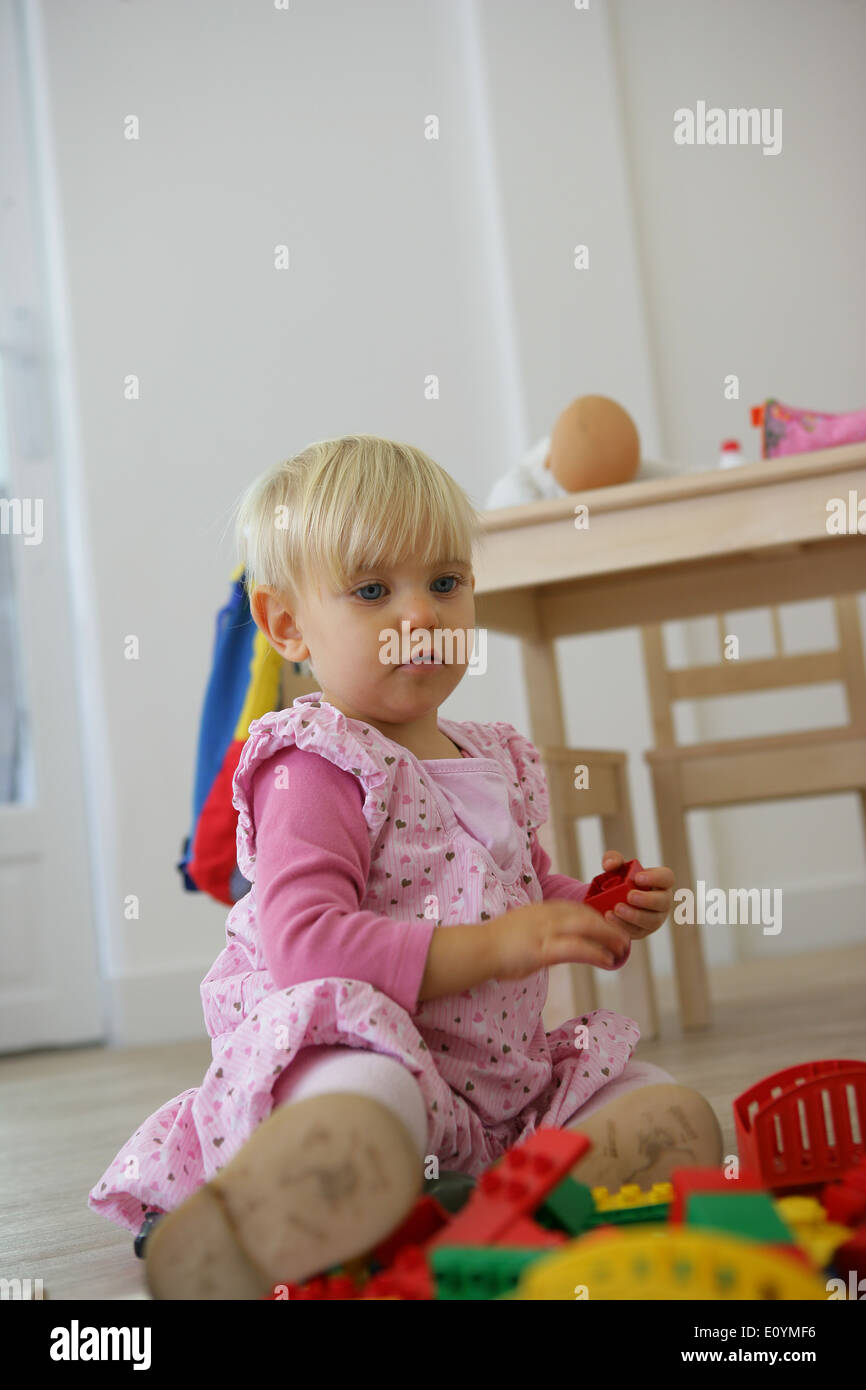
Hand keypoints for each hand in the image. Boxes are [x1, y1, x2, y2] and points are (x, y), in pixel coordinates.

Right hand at [489, 899, 632, 981]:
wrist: (479, 949)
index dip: (596, 917)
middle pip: (586, 915)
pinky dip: (596, 954)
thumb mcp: (524, 930)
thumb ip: (542, 933)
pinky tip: (607, 961)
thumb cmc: (497, 944)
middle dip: (608, 926)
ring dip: (609, 938)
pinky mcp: (544, 950)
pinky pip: (578, 949)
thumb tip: (555, 945)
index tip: (608, 926)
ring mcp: (546, 931)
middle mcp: (547, 916)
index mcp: (542, 909)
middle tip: (623, 937)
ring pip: (587, 928)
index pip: (576, 908)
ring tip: (622, 949)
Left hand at [598, 849, 673, 939]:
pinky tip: (610, 918)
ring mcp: (654, 918)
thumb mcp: (617, 867)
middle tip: (630, 896)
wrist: (612, 902)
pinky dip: (623, 925)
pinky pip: (637, 931)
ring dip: (635, 916)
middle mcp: (662, 901)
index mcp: (660, 882)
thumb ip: (613, 859)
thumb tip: (609, 865)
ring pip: (652, 921)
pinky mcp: (643, 932)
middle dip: (647, 900)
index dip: (655, 878)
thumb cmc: (621, 880)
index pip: (667, 878)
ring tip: (617, 908)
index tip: (638, 878)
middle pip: (662, 902)